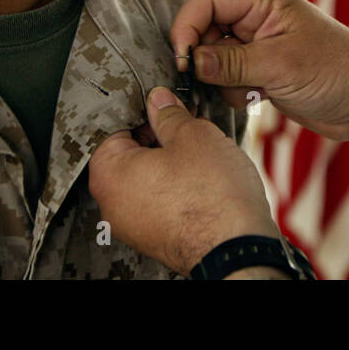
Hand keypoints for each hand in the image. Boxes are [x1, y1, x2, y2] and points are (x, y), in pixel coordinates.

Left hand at [88, 86, 281, 276]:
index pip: (112, 128)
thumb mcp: (193, 135)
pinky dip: (175, 187)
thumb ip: (169, 113)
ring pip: (145, 179)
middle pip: (128, 155)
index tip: (163, 105)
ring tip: (197, 154)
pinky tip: (199, 179)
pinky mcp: (155, 238)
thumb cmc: (213, 196)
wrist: (239, 248)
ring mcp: (133, 226)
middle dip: (156, 137)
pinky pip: (158, 202)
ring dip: (168, 163)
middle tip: (185, 126)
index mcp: (109, 175)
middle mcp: (112, 205)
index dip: (142, 111)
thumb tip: (159, 101)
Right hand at [170, 0, 348, 153]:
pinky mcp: (262, 71)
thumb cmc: (336, 72)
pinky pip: (228, 77)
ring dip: (220, 78)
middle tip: (210, 80)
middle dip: (202, 56)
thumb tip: (190, 62)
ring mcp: (259, 45)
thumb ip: (230, 63)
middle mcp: (257, 18)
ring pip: (214, 56)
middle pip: (206, 27)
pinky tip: (258, 99)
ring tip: (250, 91)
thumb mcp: (278, 66)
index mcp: (264, 0)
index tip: (181, 58)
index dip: (187, 25)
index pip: (207, 0)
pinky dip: (232, 90)